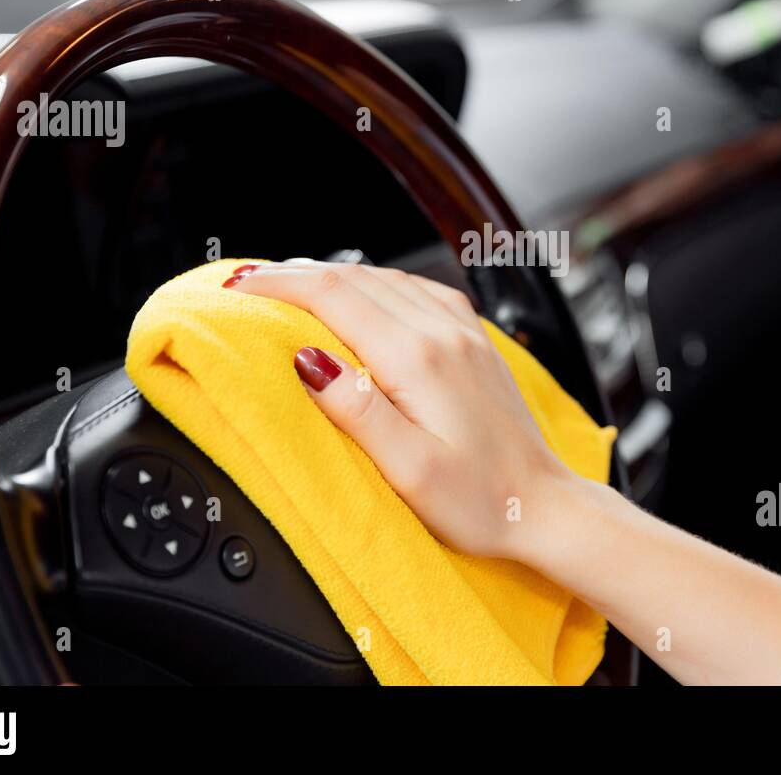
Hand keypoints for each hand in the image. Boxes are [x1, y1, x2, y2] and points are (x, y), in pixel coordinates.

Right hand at [225, 261, 580, 561]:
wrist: (544, 505)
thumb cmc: (480, 500)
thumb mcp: (409, 469)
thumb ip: (358, 409)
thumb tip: (307, 359)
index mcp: (419, 358)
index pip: (333, 295)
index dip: (278, 284)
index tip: (237, 288)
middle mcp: (443, 332)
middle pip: (354, 277)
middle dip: (295, 274)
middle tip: (248, 284)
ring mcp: (463, 332)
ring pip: (384, 278)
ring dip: (331, 275)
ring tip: (289, 285)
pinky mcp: (474, 341)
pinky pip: (415, 290)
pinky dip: (373, 284)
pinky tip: (360, 295)